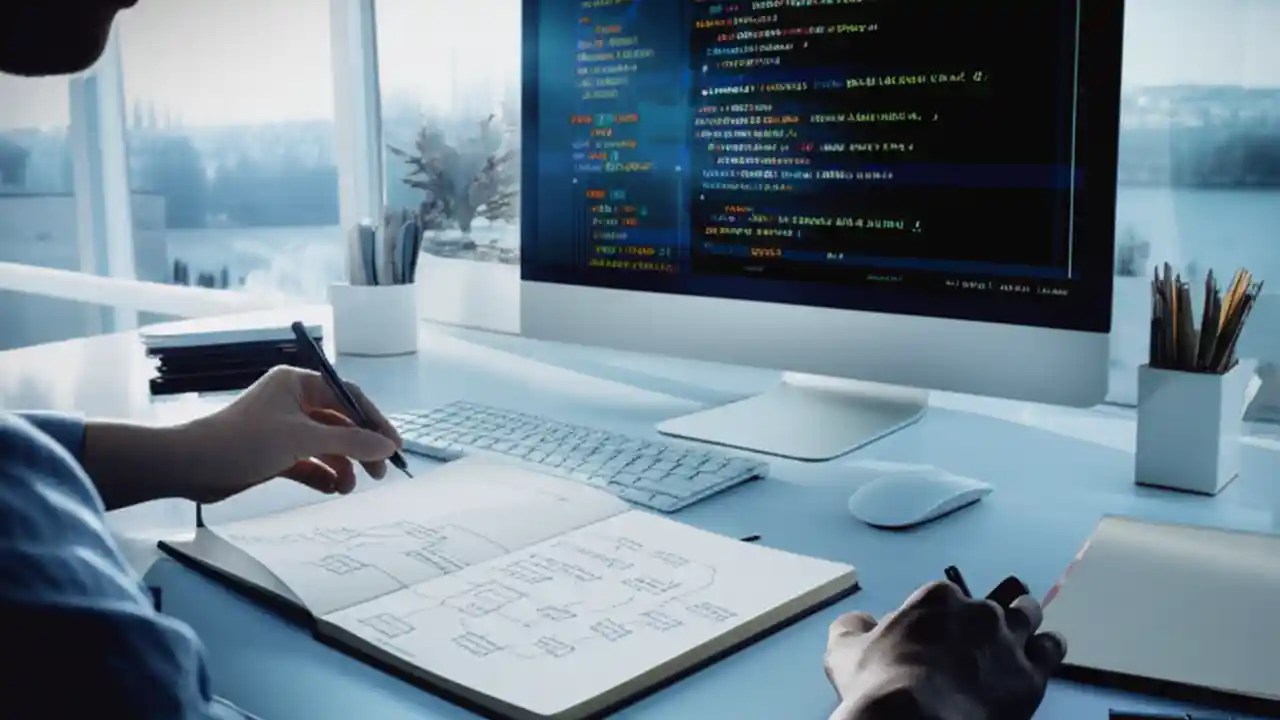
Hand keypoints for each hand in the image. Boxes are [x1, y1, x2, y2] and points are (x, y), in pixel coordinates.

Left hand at [177, 366, 401, 502]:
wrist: (191, 466)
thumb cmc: (246, 441)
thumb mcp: (303, 439)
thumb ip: (350, 443)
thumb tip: (387, 447)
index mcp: (298, 384)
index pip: (348, 397)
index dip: (374, 421)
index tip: (393, 446)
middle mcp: (293, 402)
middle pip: (339, 423)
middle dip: (360, 449)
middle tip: (379, 473)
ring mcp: (283, 429)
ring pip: (325, 446)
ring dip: (342, 466)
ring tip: (350, 488)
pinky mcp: (274, 454)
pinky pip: (308, 462)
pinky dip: (322, 475)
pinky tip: (332, 489)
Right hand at [824, 581, 1066, 719]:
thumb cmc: (878, 685)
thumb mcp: (845, 650)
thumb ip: (853, 628)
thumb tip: (859, 622)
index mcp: (935, 599)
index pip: (945, 597)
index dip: (941, 619)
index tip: (935, 639)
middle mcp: (977, 610)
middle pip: (992, 603)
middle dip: (986, 619)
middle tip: (977, 641)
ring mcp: (1007, 640)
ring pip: (1027, 616)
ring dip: (1023, 624)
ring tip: (1017, 639)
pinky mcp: (1030, 673)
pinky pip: (1051, 649)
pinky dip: (1045, 651)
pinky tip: (1039, 657)